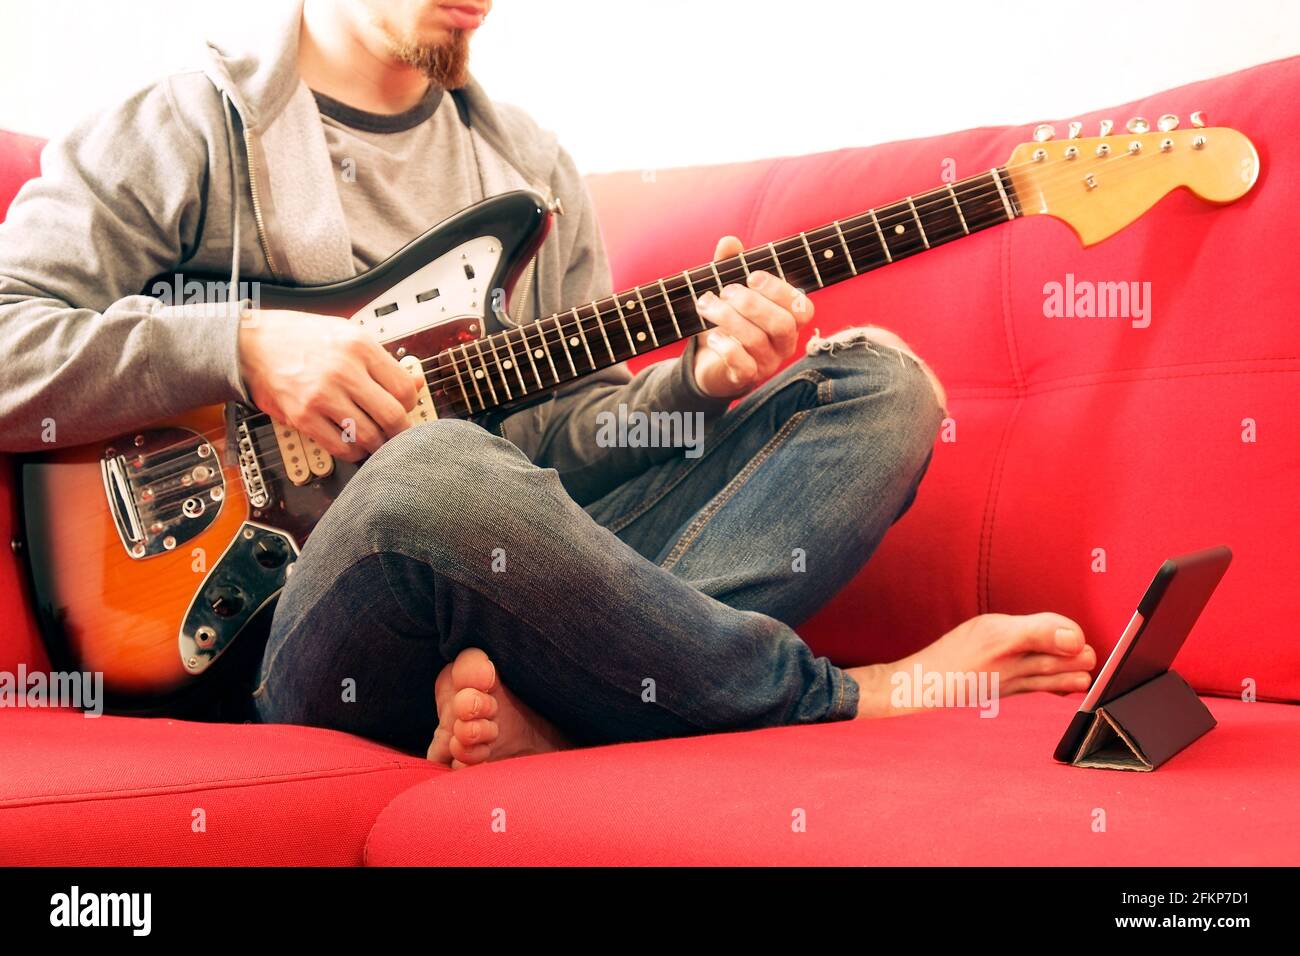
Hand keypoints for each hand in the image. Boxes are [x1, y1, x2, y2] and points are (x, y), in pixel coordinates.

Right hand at [237, 310, 417, 461]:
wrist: (251, 345)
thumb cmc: (302, 338)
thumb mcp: (348, 334)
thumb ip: (383, 360)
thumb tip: (416, 382)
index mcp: (360, 347)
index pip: (404, 388)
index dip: (410, 404)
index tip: (405, 408)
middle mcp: (343, 371)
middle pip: (392, 416)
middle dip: (401, 431)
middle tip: (398, 432)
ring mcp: (322, 396)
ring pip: (369, 436)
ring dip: (378, 444)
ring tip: (376, 439)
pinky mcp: (302, 417)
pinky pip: (340, 447)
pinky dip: (353, 452)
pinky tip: (354, 443)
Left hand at [691, 235, 813, 398]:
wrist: (707, 362)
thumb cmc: (726, 322)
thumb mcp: (727, 292)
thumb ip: (730, 266)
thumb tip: (729, 241)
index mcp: (788, 321)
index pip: (802, 308)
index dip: (779, 290)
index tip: (751, 276)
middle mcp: (784, 344)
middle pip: (782, 324)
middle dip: (751, 303)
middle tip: (725, 291)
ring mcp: (766, 364)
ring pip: (757, 340)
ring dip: (728, 318)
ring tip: (705, 305)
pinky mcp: (745, 379)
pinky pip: (743, 365)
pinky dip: (726, 346)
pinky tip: (711, 337)